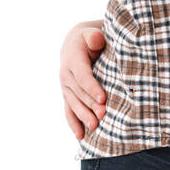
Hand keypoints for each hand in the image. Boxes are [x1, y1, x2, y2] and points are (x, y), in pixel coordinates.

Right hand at [59, 20, 106, 139]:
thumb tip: (97, 39)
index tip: (103, 99)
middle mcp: (66, 74)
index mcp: (73, 59)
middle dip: (90, 105)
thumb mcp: (91, 33)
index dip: (92, 87)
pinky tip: (80, 136)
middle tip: (103, 115)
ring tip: (94, 127)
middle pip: (78, 92)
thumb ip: (94, 36)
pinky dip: (73, 123)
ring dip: (83, 116)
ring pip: (73, 103)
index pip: (83, 75)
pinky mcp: (67, 95)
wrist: (75, 43)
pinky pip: (68, 110)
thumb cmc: (90, 38)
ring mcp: (65, 86)